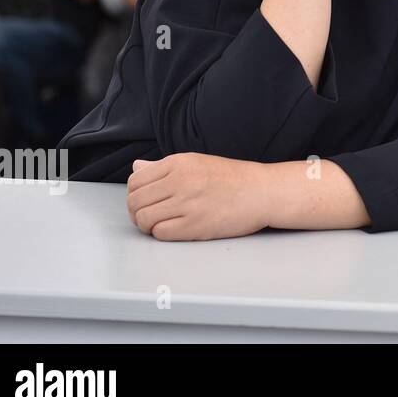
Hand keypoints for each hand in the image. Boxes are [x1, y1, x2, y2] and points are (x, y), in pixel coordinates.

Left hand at [127, 153, 271, 239]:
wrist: (262, 192)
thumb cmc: (233, 179)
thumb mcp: (197, 162)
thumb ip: (163, 167)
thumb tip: (137, 167)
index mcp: (178, 163)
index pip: (135, 181)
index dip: (135, 195)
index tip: (146, 201)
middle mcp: (179, 181)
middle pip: (135, 202)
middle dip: (138, 212)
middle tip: (151, 215)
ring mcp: (186, 203)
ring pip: (143, 219)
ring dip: (147, 225)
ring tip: (162, 223)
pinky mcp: (194, 225)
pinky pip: (160, 233)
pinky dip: (161, 234)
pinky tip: (174, 228)